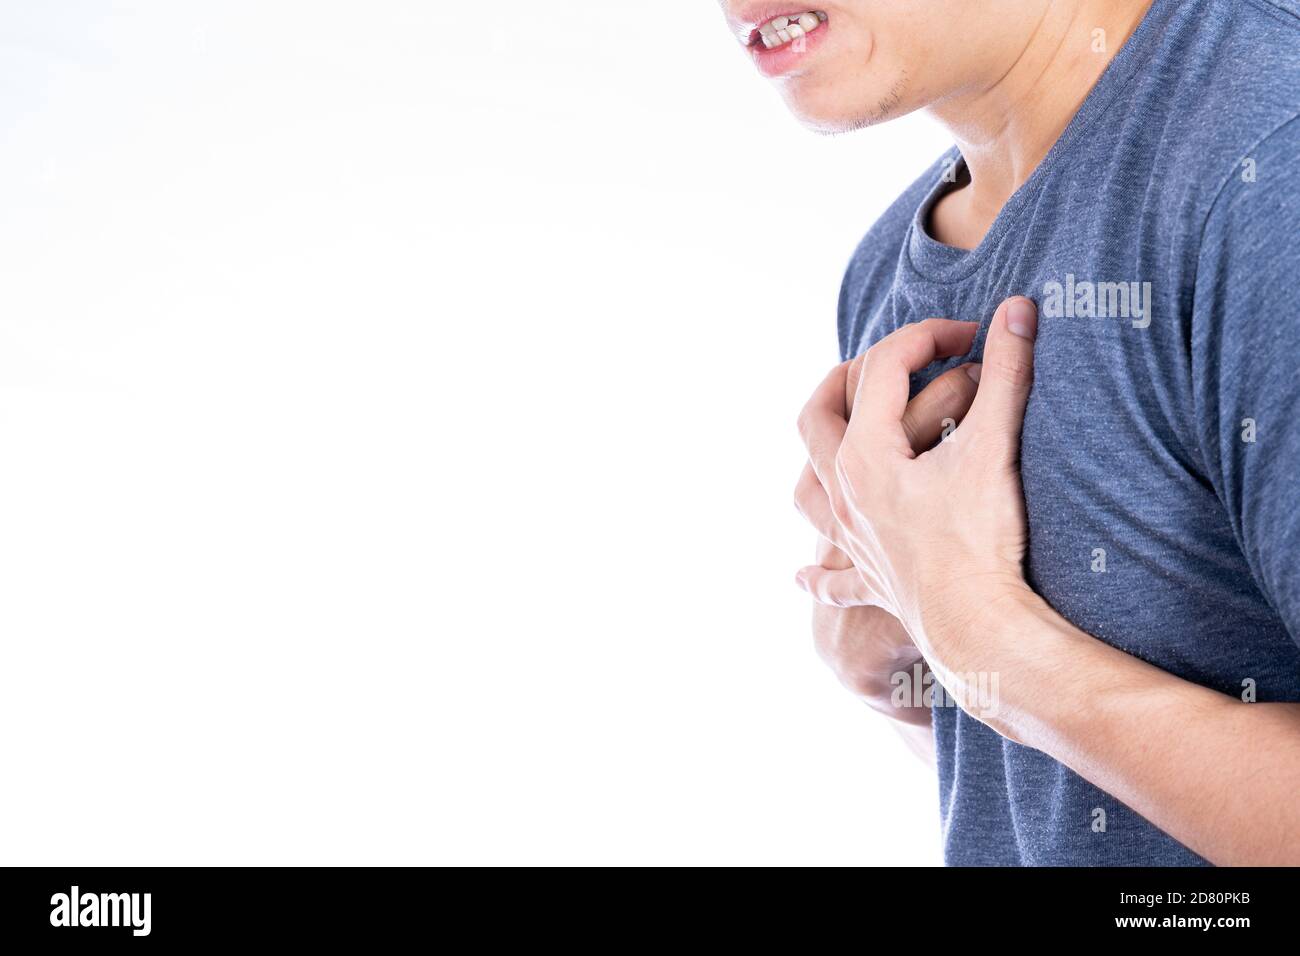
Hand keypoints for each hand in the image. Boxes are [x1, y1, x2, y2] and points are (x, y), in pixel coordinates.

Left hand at [796, 341, 982, 716]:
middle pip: (815, 417)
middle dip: (845, 378)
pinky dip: (817, 573)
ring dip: (811, 463)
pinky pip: (829, 578)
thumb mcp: (997, 445)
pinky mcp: (869, 582)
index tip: (972, 334)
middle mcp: (843, 493)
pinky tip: (802, 576)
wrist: (977, 628)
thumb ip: (1009, 372)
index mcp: (865, 453)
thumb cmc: (982, 538)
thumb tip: (1020, 308)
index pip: (884, 370)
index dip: (927, 338)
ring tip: (830, 445)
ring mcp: (850, 539)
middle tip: (883, 362)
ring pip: (805, 491)